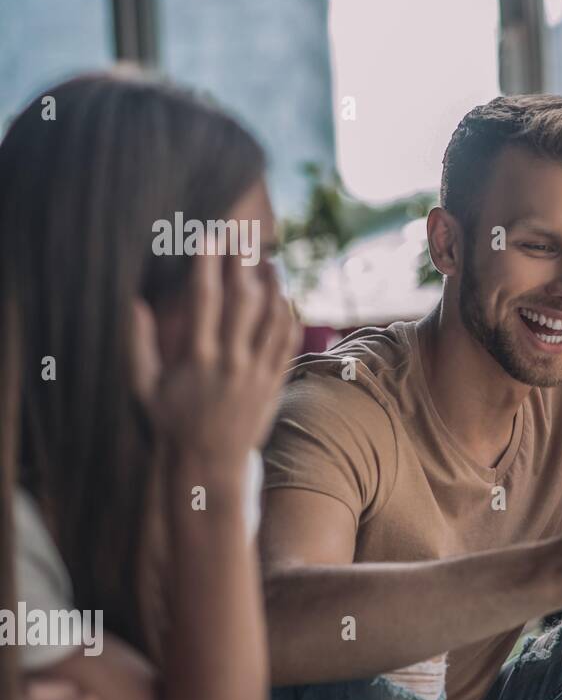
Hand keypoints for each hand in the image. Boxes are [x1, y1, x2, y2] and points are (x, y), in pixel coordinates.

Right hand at [143, 252, 298, 467]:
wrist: (208, 464)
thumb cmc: (170, 423)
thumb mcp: (144, 387)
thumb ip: (138, 344)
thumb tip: (134, 303)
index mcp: (198, 359)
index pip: (205, 300)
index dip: (208, 264)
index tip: (208, 235)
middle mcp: (232, 362)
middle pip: (244, 302)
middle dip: (243, 264)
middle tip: (243, 236)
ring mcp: (258, 372)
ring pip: (274, 318)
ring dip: (274, 286)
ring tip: (270, 261)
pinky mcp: (274, 383)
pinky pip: (287, 343)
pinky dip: (289, 318)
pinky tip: (285, 299)